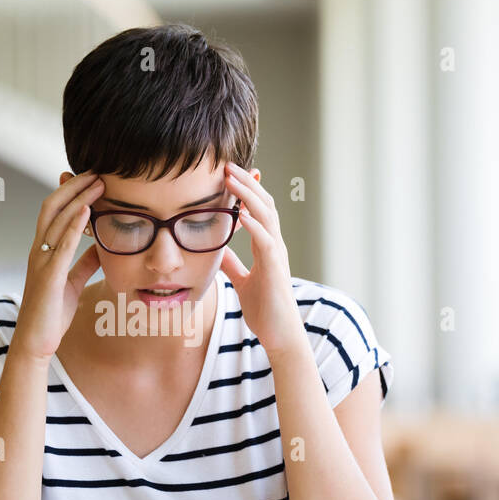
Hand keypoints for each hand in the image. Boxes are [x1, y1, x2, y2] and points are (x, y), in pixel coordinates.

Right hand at [11, 170, 103, 361]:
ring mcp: (42, 261)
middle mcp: (39, 250)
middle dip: (75, 186)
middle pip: (53, 207)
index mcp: (44, 251)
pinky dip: (74, 226)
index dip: (71, 192)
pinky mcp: (48, 276)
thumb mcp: (73, 283)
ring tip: (98, 182)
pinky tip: (87, 211)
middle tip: (97, 171)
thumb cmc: (52, 314)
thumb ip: (84, 263)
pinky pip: (62, 245)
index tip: (92, 178)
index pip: (54, 211)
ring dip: (79, 199)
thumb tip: (100, 248)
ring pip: (57, 220)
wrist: (36, 343)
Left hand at [218, 162, 306, 358]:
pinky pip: (266, 242)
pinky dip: (254, 226)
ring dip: (248, 196)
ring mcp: (277, 256)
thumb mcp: (242, 281)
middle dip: (246, 183)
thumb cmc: (265, 310)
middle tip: (227, 165)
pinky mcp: (275, 270)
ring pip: (266, 217)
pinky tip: (241, 214)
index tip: (228, 173)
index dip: (245, 190)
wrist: (281, 335)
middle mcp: (274, 246)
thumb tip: (217, 250)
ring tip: (232, 179)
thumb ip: (232, 264)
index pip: (257, 210)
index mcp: (266, 247)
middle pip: (263, 205)